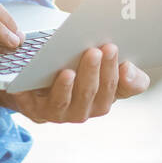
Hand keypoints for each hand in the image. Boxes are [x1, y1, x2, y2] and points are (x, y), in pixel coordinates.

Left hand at [0, 44, 149, 122]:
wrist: (39, 81)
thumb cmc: (77, 71)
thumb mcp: (103, 69)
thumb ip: (125, 73)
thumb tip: (129, 69)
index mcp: (101, 101)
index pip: (112, 91)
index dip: (115, 73)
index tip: (114, 50)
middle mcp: (81, 111)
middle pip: (89, 95)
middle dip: (93, 73)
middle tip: (95, 51)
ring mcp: (56, 112)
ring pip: (64, 102)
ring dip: (67, 87)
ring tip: (69, 70)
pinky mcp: (32, 109)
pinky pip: (33, 104)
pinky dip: (33, 93)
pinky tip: (35, 78)